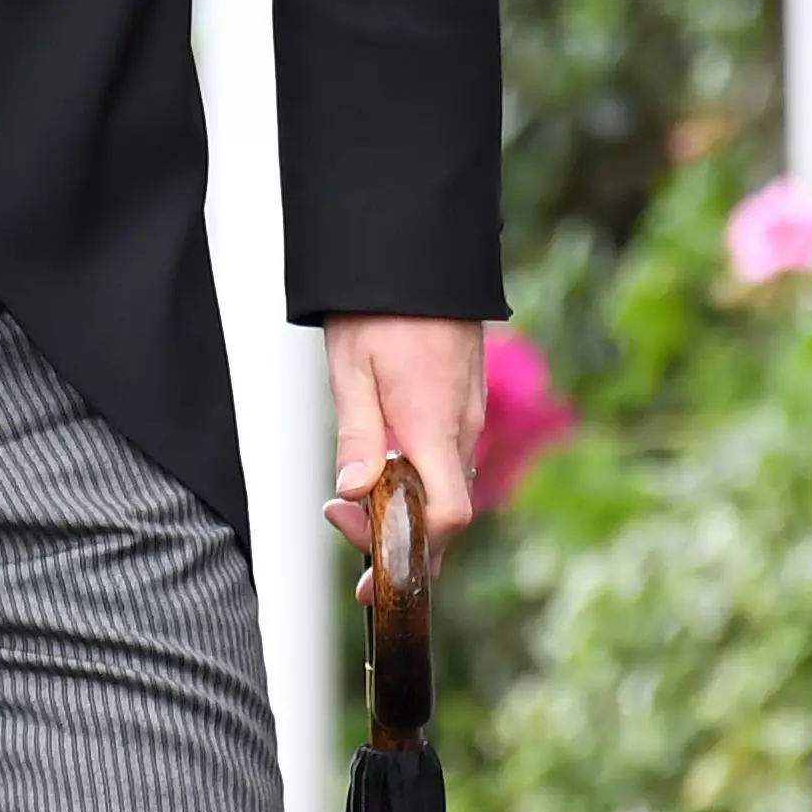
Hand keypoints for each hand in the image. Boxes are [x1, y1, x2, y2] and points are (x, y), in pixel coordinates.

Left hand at [322, 314, 483, 556]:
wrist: (417, 256)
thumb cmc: (379, 308)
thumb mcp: (351, 369)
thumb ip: (357, 434)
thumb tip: (356, 491)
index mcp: (434, 425)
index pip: (447, 516)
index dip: (411, 550)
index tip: (365, 555)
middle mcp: (462, 428)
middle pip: (446, 513)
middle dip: (399, 538)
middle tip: (342, 524)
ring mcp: (469, 416)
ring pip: (447, 487)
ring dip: (407, 508)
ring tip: (352, 502)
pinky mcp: (466, 404)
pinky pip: (449, 460)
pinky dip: (420, 480)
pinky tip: (384, 470)